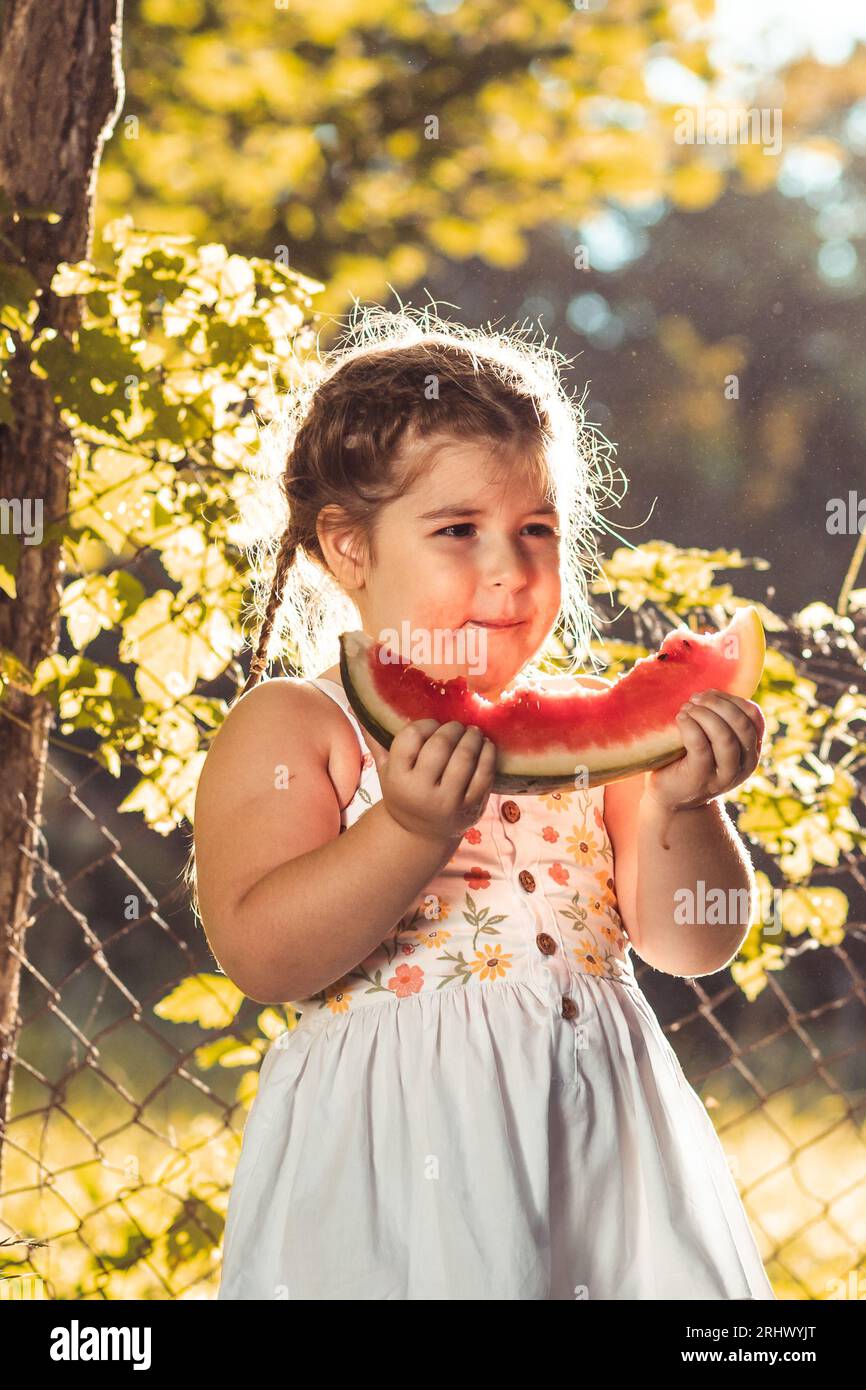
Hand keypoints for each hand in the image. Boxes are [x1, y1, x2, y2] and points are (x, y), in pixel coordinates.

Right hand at [379, 719, 497, 841]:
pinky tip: (486, 745)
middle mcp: (421, 791)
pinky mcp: (471, 808)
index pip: (411, 737)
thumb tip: (357, 706)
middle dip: (452, 729)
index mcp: (397, 778)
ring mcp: (448, 802)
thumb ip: (376, 740)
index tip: (433, 724)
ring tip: (473, 732)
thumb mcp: (386, 772)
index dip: (425, 724)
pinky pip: (484, 774)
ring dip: (472, 737)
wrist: (421, 834)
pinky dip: (488, 754)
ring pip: (465, 757)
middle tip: (457, 726)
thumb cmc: (404, 793)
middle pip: (441, 745)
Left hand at [645, 690, 764, 813]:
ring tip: (686, 708)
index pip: (755, 716)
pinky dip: (691, 727)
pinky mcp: (701, 779)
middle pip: (742, 724)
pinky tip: (680, 719)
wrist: (672, 797)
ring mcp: (724, 776)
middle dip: (718, 704)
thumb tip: (710, 686)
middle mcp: (744, 765)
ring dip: (705, 715)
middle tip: (694, 698)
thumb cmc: (690, 759)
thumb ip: (720, 718)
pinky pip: (701, 747)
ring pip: (725, 737)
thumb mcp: (713, 739)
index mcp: (751, 750)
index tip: (710, 694)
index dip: (733, 699)